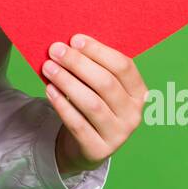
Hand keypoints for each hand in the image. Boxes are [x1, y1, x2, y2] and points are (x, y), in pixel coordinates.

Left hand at [42, 33, 147, 177]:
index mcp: (139, 92)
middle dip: (78, 63)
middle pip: (106, 83)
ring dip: (67, 82)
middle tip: (55, 50)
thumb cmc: (94, 104)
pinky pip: (78, 124)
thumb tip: (68, 44)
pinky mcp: (99, 150)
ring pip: (92, 104)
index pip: (123, 66)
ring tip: (48, 68)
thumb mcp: (100, 86)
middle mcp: (133, 114)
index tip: (74, 39)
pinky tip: (50, 90)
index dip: (98, 51)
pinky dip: (62, 105)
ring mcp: (118, 135)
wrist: (88, 145)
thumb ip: (92, 66)